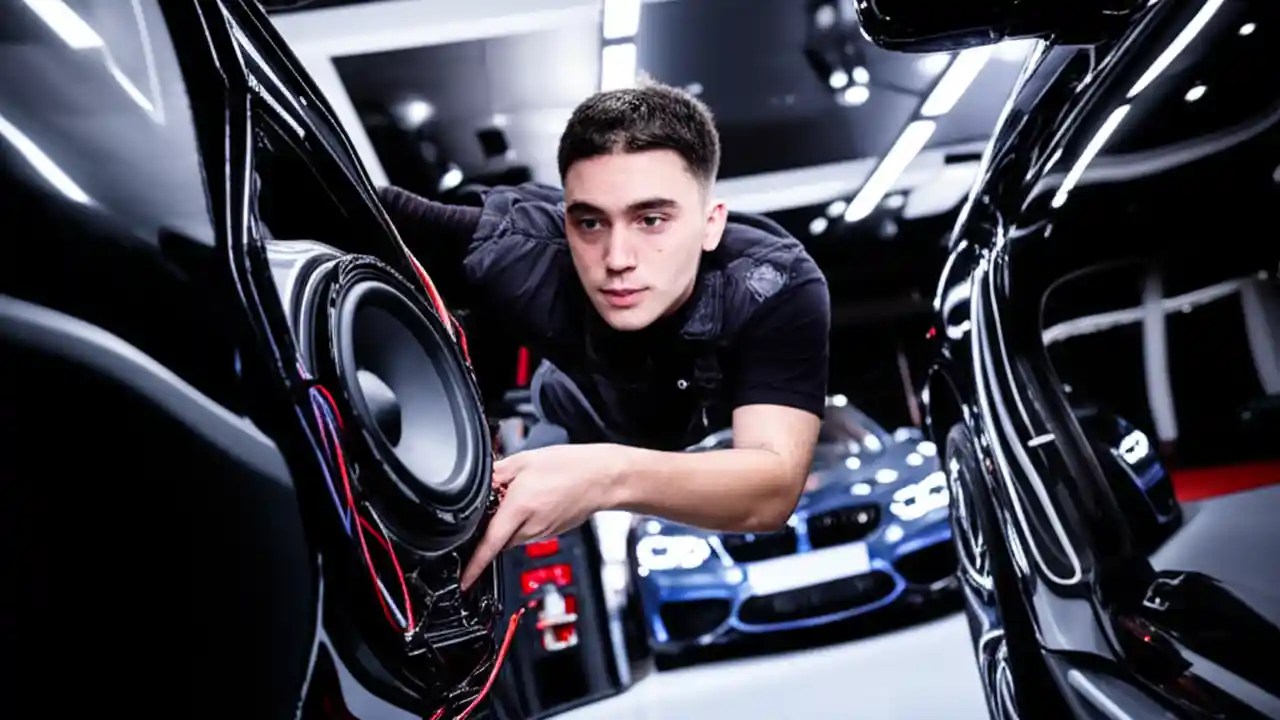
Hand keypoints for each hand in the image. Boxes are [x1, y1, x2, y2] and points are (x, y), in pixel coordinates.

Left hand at [460, 444, 624, 589]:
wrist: (602, 478)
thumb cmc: (570, 467)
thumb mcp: (525, 460)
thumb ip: (496, 473)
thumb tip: (479, 484)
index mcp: (520, 506)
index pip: (490, 543)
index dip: (475, 565)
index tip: (464, 580)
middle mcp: (531, 525)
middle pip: (499, 540)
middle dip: (491, 528)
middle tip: (495, 504)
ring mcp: (543, 533)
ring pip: (513, 537)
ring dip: (509, 524)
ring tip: (520, 496)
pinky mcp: (551, 533)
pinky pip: (528, 533)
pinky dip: (524, 522)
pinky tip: (534, 502)